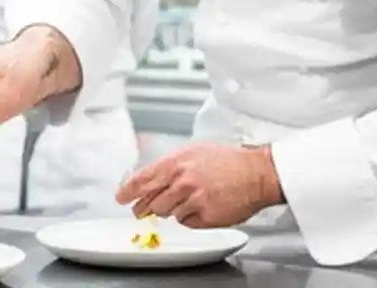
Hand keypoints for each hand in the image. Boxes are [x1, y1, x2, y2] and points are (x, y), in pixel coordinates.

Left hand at [116, 143, 283, 228]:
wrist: (256, 173)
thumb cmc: (227, 161)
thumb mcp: (193, 153)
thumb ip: (169, 166)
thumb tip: (148, 178)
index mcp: (176, 163)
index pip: (141, 180)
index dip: (127, 191)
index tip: (121, 197)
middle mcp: (181, 182)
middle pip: (150, 203)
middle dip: (146, 207)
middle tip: (144, 209)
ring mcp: (193, 200)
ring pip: (168, 214)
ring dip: (173, 209)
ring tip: (189, 198)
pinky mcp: (205, 217)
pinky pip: (186, 223)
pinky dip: (190, 217)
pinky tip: (202, 205)